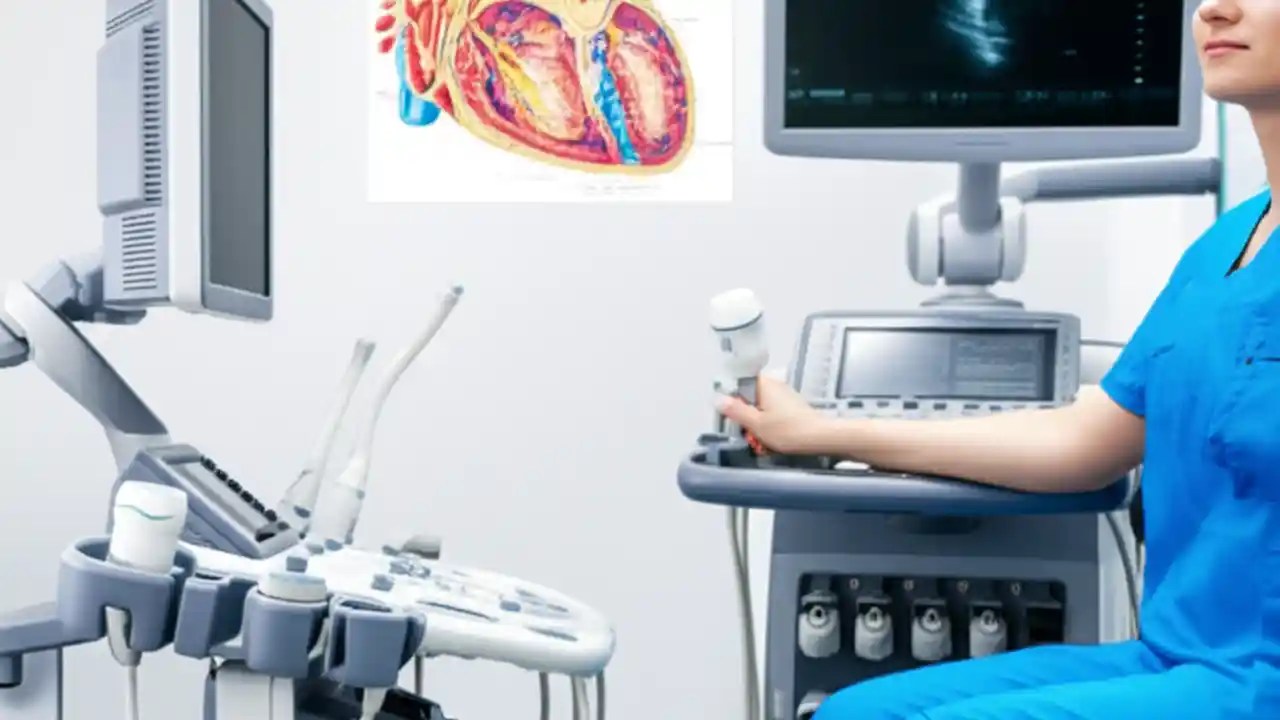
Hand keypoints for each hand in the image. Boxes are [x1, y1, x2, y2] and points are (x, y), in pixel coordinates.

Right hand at [717, 376, 831, 454]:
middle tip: (748, 431)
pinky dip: (770, 424)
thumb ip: (735, 411)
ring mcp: (785, 395)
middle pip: (750, 396)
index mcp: (764, 384)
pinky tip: (773, 438)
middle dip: (746, 414)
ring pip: (762, 406)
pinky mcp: (793, 406)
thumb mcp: (756, 424)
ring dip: (758, 422)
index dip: (733, 398)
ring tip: (761, 438)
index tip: (732, 414)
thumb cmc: (787, 430)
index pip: (740, 382)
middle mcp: (775, 385)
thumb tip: (717, 399)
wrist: (819, 438)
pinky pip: (773, 412)